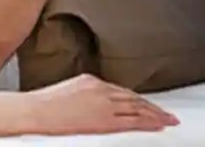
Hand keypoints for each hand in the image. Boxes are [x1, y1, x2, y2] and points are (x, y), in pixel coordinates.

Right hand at [27, 74, 177, 134]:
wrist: (35, 111)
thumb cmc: (43, 105)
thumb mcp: (65, 92)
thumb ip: (83, 95)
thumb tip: (89, 105)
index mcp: (91, 80)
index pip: (120, 90)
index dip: (137, 99)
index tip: (146, 104)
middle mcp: (102, 89)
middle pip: (133, 98)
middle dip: (151, 106)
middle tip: (166, 113)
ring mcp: (105, 104)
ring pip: (138, 108)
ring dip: (155, 114)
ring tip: (169, 120)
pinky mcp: (106, 120)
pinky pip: (133, 121)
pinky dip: (149, 122)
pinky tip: (159, 125)